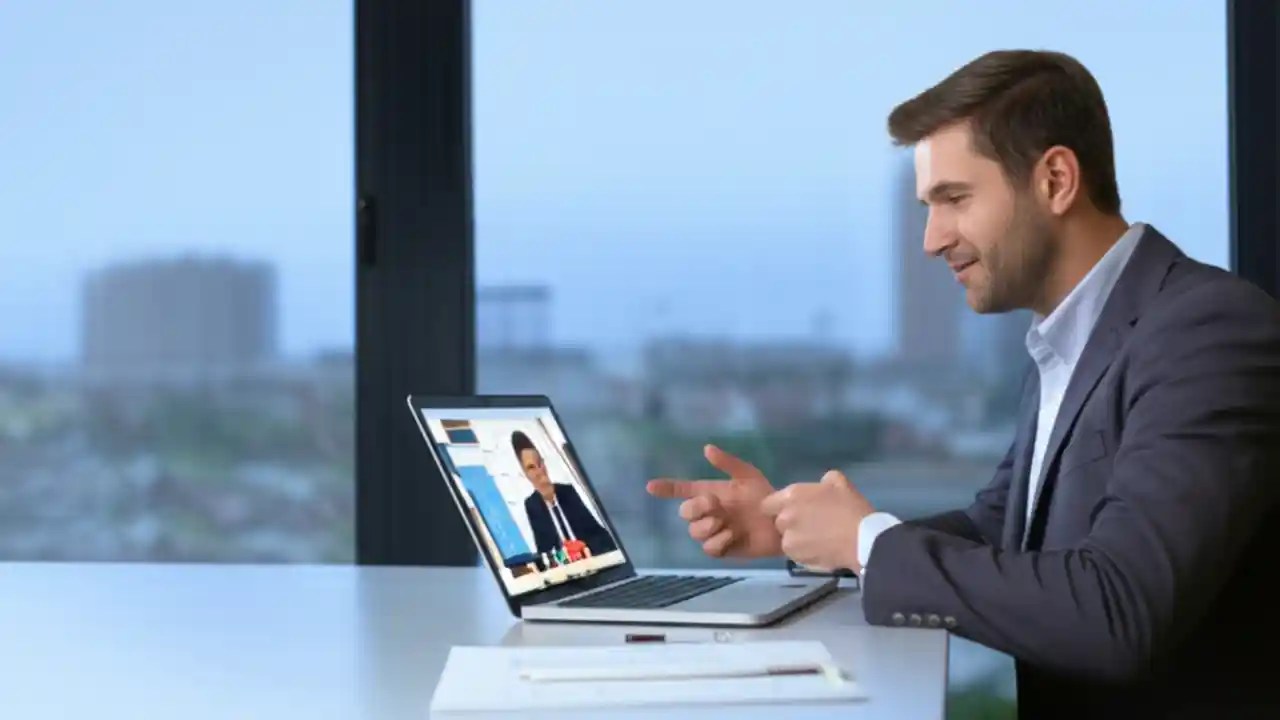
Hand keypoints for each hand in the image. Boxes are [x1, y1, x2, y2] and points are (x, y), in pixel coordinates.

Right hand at [646, 444, 782, 558]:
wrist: (781, 522)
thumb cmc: (765, 497)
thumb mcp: (748, 476)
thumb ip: (728, 463)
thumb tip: (707, 448)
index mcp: (710, 493)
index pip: (682, 490)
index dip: (666, 488)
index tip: (651, 486)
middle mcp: (708, 513)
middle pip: (685, 512)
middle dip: (695, 508)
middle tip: (714, 504)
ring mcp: (714, 532)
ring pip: (694, 531)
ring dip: (706, 525)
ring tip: (724, 522)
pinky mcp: (723, 549)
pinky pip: (709, 548)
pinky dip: (717, 540)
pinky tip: (732, 535)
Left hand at [760, 470, 874, 572]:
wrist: (863, 540)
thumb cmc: (851, 508)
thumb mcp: (839, 482)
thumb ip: (823, 481)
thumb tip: (821, 485)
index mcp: (791, 496)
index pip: (768, 503)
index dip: (778, 507)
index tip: (792, 510)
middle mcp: (785, 517)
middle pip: (779, 522)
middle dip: (790, 523)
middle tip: (809, 525)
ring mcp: (789, 540)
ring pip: (787, 540)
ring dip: (797, 540)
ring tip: (817, 540)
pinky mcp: (797, 559)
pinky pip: (796, 555)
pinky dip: (804, 553)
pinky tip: (820, 551)